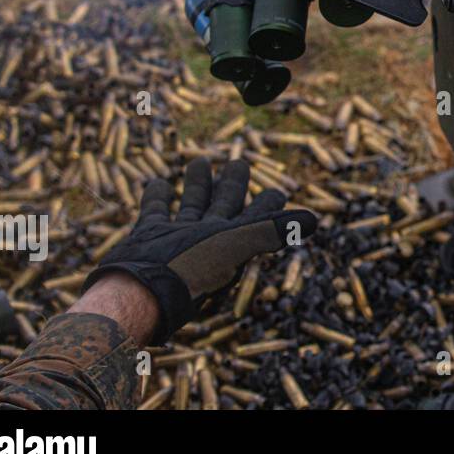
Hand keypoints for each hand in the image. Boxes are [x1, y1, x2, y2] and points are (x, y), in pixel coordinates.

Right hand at [82, 158, 316, 343]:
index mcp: (231, 242)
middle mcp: (207, 241)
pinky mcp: (147, 238)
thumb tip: (316, 219)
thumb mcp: (236, 244)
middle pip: (224, 206)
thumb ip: (273, 230)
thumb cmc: (189, 268)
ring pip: (191, 205)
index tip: (279, 191)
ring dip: (198, 184)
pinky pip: (155, 211)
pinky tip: (158, 180)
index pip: (257, 219)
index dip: (269, 206)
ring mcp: (177, 239)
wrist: (137, 294)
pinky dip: (157, 195)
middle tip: (239, 161)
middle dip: (233, 185)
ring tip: (200, 159)